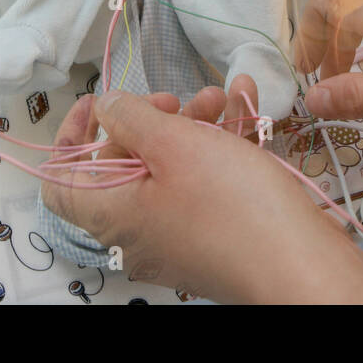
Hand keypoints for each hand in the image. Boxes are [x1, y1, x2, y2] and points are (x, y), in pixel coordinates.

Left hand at [41, 74, 362, 303]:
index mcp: (112, 215)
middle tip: (178, 99)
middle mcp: (139, 231)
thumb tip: (105, 108)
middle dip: (151, 118)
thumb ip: (131, 117)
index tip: (97, 104)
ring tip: (224, 96)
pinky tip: (246, 109)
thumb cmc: (232, 205)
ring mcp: (179, 235)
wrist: (301, 266)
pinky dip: (219, 146)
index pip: (61, 182)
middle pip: (125, 165)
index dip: (71, 137)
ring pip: (172, 168)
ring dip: (193, 125)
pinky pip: (205, 183)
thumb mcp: (175, 144)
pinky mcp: (216, 234)